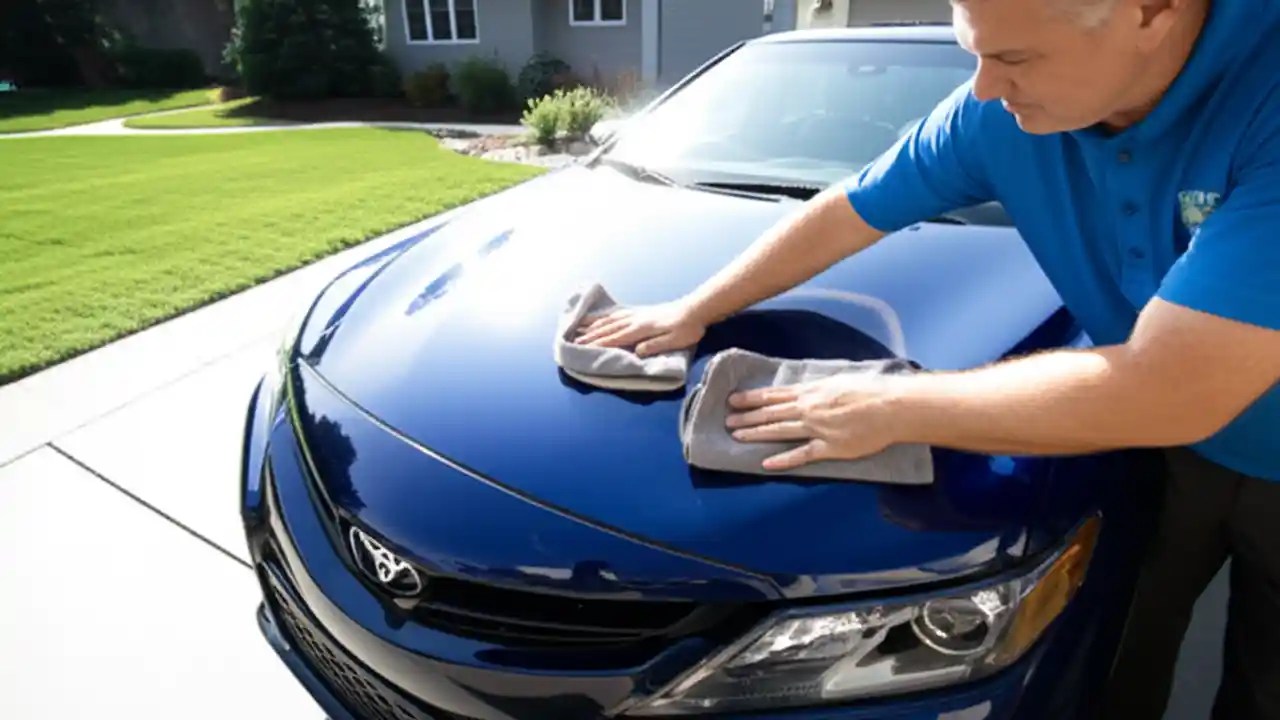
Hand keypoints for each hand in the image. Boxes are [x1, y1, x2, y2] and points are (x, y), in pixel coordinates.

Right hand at [573, 300, 706, 356]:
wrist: (696, 309)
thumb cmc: (687, 328)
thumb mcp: (674, 341)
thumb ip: (654, 346)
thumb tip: (637, 352)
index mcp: (642, 328)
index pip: (616, 338)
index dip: (599, 344)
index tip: (583, 348)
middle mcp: (636, 319)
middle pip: (609, 328)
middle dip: (591, 335)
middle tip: (575, 341)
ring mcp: (638, 314)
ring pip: (611, 319)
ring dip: (594, 325)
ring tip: (580, 329)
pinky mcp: (641, 312)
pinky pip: (618, 313)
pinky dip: (606, 316)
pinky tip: (601, 318)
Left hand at [724, 373, 903, 470]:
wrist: (891, 406)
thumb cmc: (871, 390)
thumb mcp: (839, 380)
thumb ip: (819, 387)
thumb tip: (806, 389)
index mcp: (811, 391)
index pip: (775, 395)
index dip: (752, 398)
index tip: (734, 399)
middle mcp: (808, 409)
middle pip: (771, 413)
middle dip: (747, 416)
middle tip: (727, 420)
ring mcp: (817, 429)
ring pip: (779, 431)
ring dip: (756, 433)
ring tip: (736, 436)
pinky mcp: (829, 448)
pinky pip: (802, 455)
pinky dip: (783, 459)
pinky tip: (765, 463)